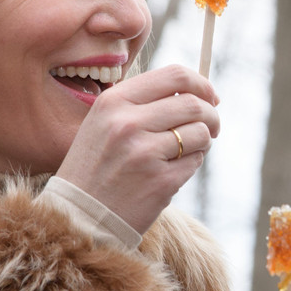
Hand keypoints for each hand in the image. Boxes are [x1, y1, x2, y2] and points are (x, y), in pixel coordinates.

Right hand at [56, 64, 218, 232]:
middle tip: (212, 126)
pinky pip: (195, 161)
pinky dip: (192, 163)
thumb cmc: (97, 166)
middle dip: (211, 114)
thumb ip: (144, 102)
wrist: (78, 215)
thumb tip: (199, 93)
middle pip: (194, 104)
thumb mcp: (105, 122)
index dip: (201, 84)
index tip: (210, 96)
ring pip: (200, 132)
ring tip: (186, 150)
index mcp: (114, 101)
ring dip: (203, 140)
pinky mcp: (161, 181)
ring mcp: (145, 153)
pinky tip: (173, 170)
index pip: (175, 75)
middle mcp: (128, 123)